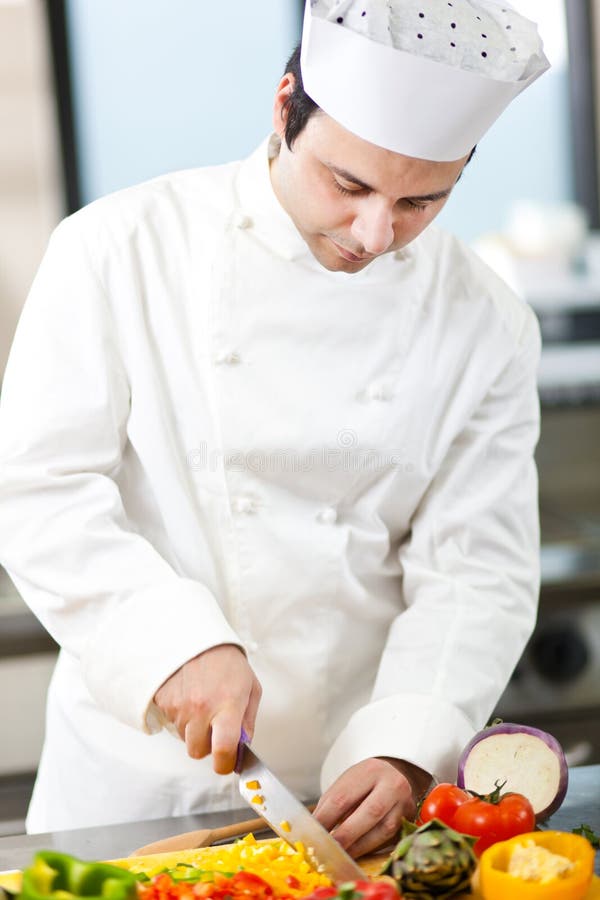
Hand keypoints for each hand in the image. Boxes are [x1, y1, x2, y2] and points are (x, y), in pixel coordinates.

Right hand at [153, 644, 261, 773]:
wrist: (196, 637)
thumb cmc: (227, 662)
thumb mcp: (250, 687)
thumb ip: (248, 721)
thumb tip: (242, 748)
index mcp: (228, 705)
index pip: (223, 749)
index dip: (225, 764)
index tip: (227, 763)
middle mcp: (202, 708)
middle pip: (198, 751)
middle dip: (207, 745)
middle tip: (214, 726)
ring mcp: (180, 706)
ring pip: (184, 739)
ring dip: (193, 730)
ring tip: (202, 704)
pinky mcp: (164, 701)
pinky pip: (172, 723)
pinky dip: (181, 716)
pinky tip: (189, 696)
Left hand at [313, 757, 431, 858]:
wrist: (394, 776)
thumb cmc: (364, 782)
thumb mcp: (348, 783)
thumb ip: (332, 803)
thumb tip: (316, 829)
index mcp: (370, 770)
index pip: (344, 796)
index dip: (326, 818)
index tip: (312, 834)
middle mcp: (392, 784)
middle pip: (369, 812)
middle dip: (346, 834)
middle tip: (328, 849)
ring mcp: (404, 804)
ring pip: (383, 829)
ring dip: (359, 846)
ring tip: (341, 854)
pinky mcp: (409, 822)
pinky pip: (390, 839)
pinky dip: (371, 848)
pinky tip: (356, 853)